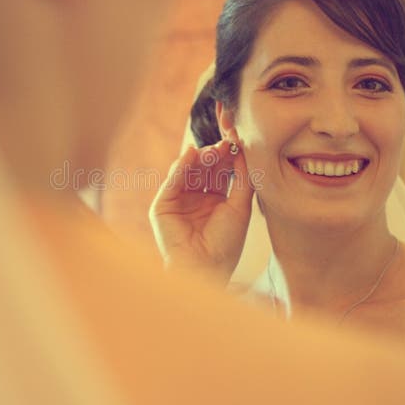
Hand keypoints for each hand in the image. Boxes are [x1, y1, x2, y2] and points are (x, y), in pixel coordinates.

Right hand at [149, 140, 253, 283]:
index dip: (228, 154)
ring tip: (214, 150)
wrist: (206, 267)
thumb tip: (241, 149)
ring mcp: (179, 200)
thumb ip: (241, 177)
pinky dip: (181, 166)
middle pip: (205, 167)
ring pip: (188, 170)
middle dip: (215, 153)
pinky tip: (192, 154)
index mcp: (216, 200)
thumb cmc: (225, 244)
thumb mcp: (240, 206)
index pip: (220, 170)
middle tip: (227, 142)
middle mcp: (196, 198)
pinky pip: (172, 181)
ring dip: (201, 157)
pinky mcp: (163, 205)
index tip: (237, 137)